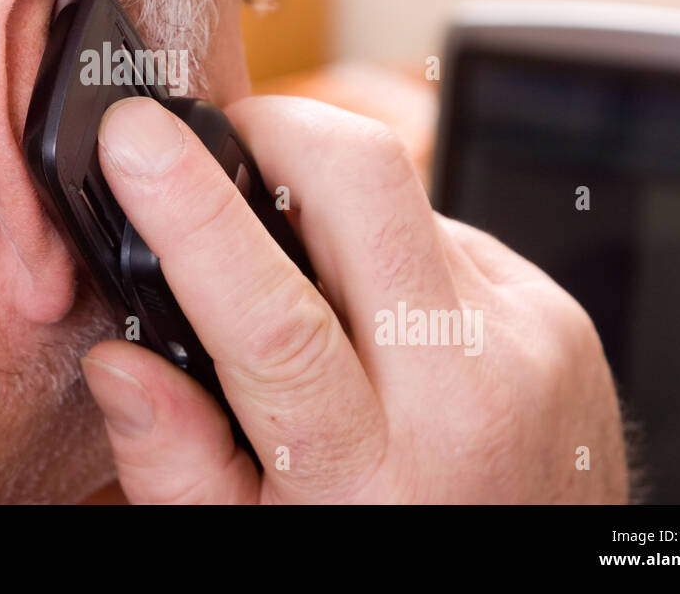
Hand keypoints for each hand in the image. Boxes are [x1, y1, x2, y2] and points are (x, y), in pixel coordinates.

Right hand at [80, 95, 627, 502]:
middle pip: (365, 180)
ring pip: (402, 197)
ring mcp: (529, 339)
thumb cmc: (392, 565)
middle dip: (276, 129)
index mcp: (369, 470)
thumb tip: (120, 360)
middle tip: (222, 156)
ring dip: (332, 211)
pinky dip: (392, 254)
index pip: (271, 311)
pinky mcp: (559, 314)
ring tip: (316, 289)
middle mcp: (467, 389)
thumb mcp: (254, 550)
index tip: (135, 140)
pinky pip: (448, 236)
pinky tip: (384, 321)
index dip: (191, 208)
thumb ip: (174, 463)